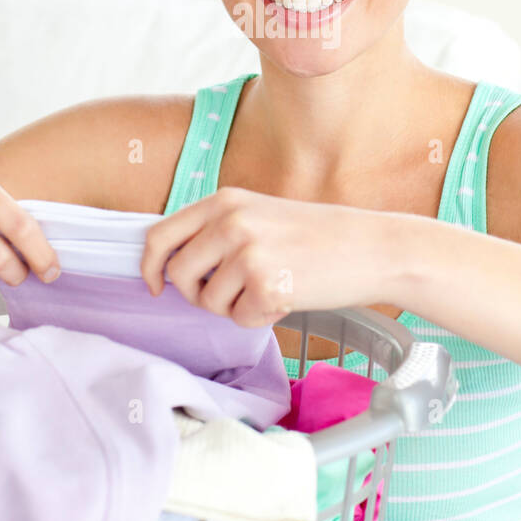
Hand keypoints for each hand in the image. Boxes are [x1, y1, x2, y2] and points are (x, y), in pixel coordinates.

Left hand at [140, 186, 401, 327]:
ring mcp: (247, 253)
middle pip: (178, 274)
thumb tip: (174, 265)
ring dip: (235, 307)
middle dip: (197, 294)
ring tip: (271, 288)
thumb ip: (219, 230)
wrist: (370, 247)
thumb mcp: (260, 214)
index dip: (151, 266)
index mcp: (224, 200)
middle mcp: (230, 222)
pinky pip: (241, 319)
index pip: (160, 235)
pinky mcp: (266, 285)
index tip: (157, 285)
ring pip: (208, 302)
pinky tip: (288, 297)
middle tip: (230, 295)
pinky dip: (262, 318)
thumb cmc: (317, 236)